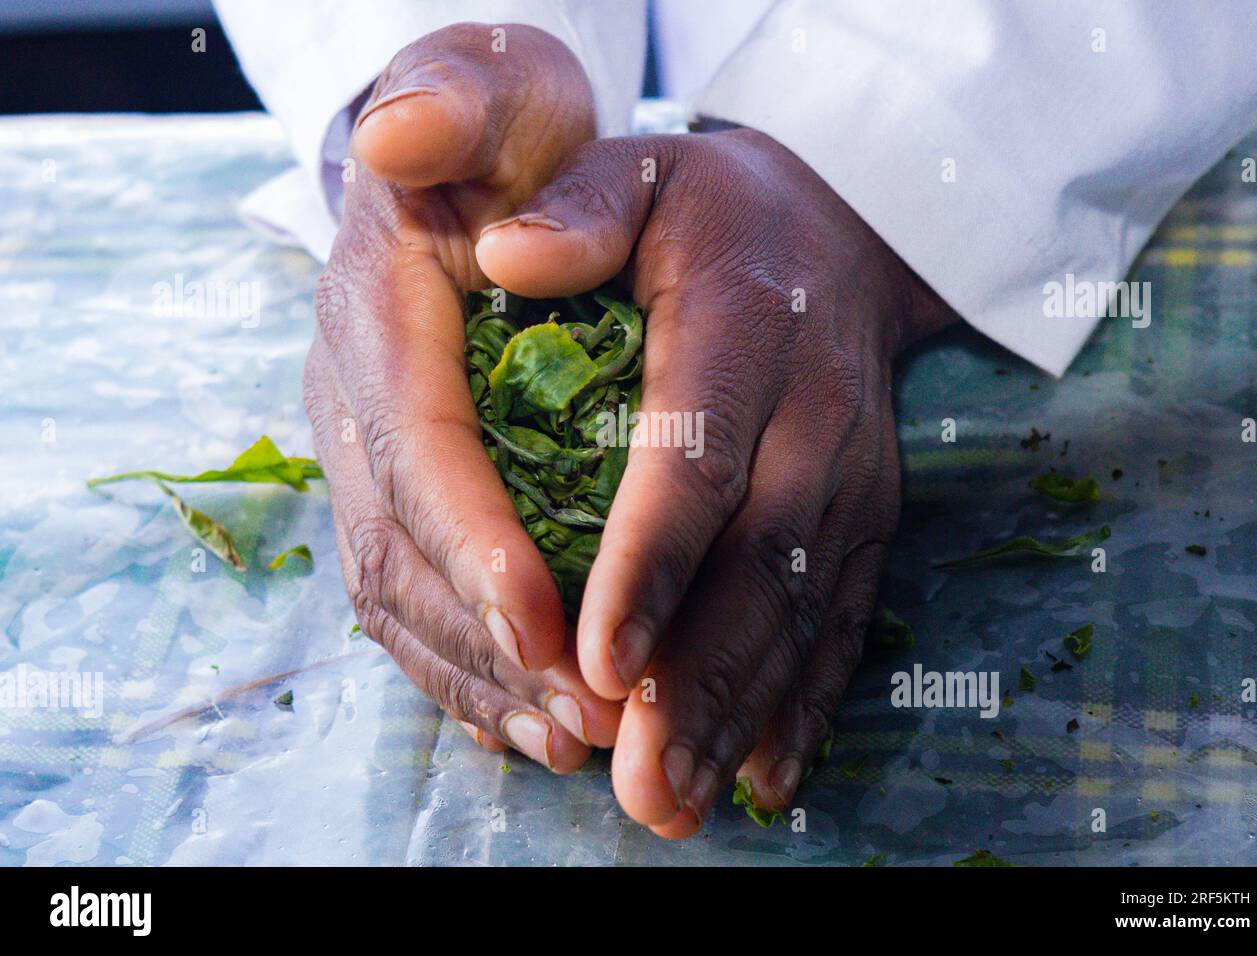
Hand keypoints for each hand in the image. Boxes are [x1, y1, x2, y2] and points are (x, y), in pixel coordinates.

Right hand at [307, 23, 621, 769]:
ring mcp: (371, 458)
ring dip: (484, 676)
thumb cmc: (501, 135)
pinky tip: (528, 723)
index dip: (471, 538)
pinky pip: (415, 602)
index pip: (414, 446)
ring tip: (570, 739)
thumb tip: (408, 136)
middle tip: (587, 710)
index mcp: (379, 316)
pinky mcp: (398, 495)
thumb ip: (455, 102)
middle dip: (489, 640)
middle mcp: (358, 401)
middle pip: (403, 548)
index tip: (545, 618)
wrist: (468, 165)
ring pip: (403, 595)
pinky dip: (468, 669)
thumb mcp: (492, 95)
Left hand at [476, 127, 955, 832]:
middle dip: (699, 677)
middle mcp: (817, 409)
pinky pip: (847, 620)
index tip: (600, 656)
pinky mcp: (870, 517)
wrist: (840, 230)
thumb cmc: (705, 212)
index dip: (652, 559)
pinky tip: (762, 777)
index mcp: (746, 323)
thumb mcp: (637, 174)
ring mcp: (857, 472)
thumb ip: (576, 208)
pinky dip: (805, 705)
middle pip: (762, 559)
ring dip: (740, 713)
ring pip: (804, 610)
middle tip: (638, 779)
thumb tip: (503, 257)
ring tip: (675, 801)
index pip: (696, 450)